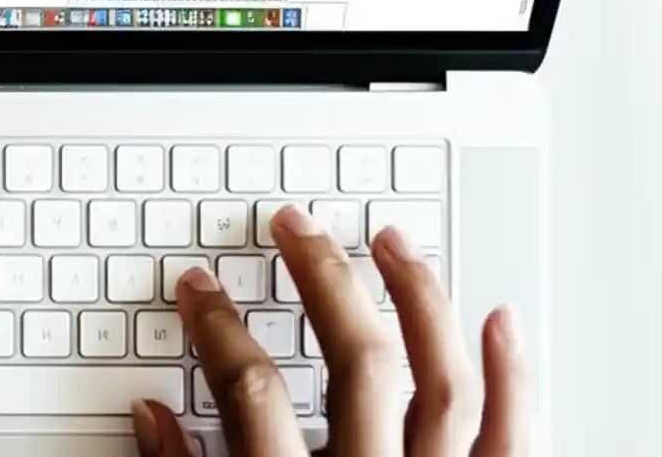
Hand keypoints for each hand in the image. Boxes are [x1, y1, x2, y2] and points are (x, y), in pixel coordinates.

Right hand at [132, 206, 527, 456]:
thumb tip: (150, 415)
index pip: (252, 393)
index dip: (218, 329)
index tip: (201, 289)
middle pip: (358, 361)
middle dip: (322, 281)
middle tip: (294, 228)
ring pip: (443, 384)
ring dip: (419, 300)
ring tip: (390, 242)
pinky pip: (512, 436)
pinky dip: (513, 375)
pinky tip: (499, 317)